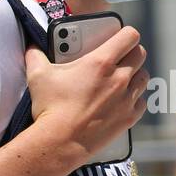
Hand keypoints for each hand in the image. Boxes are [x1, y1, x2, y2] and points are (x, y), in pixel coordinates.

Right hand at [25, 25, 148, 165]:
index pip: (130, 36)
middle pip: (140, 55)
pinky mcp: (129, 118)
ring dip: (135, 75)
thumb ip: (36, 55)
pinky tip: (122, 100)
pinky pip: (142, 102)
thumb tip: (31, 46)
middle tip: (119, 57)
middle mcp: (119, 78)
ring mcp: (126, 99)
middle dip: (131, 52)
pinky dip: (135, 99)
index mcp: (101, 62)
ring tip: (122, 78)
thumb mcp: (38, 75)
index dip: (126, 33)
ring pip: (144, 77)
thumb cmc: (50, 108)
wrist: (60, 142)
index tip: (120, 36)